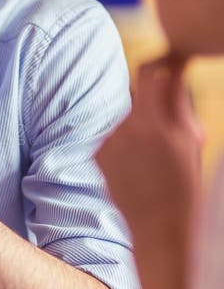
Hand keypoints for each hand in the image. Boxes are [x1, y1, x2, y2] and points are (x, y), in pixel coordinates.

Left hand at [95, 55, 202, 242]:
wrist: (158, 225)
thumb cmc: (183, 183)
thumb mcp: (191, 140)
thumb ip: (178, 102)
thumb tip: (172, 70)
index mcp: (153, 120)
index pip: (149, 71)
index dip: (160, 62)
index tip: (169, 62)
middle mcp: (126, 126)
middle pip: (139, 95)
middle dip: (152, 103)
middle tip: (166, 130)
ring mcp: (109, 140)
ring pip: (126, 117)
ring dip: (138, 126)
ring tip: (151, 158)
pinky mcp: (97, 153)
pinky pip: (113, 135)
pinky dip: (124, 143)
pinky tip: (135, 167)